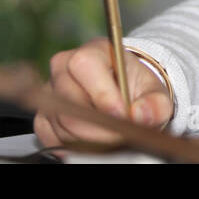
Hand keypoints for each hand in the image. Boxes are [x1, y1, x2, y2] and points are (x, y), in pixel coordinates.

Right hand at [34, 37, 172, 147]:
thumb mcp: (155, 93)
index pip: (85, 65)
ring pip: (61, 122)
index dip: (102, 94)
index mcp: (93, 51)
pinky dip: (74, 147)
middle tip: (119, 138)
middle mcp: (64, 67)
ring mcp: (50, 92)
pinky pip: (51, 138)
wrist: (125, 97)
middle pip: (69, 100)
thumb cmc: (136, 90)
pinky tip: (95, 144)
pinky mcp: (42, 117)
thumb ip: (155, 103)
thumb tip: (141, 115)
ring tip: (112, 141)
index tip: (122, 115)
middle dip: (97, 126)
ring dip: (88, 139)